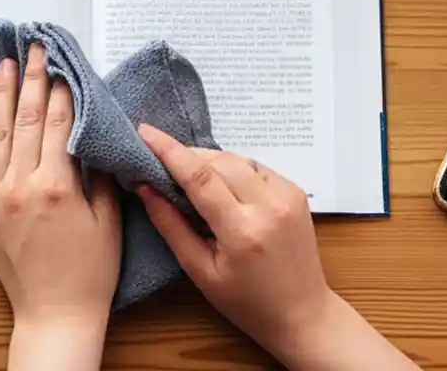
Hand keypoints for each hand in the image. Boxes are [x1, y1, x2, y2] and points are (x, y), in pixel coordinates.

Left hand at [0, 44, 120, 370]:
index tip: (63, 63)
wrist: (55, 314)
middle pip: (27, 118)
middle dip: (33, 78)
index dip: (62, 89)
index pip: (58, 123)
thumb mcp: (109, 221)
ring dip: (0, 92)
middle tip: (36, 47)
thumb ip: (98, 175)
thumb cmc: (89, 274)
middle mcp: (23, 185)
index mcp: (59, 187)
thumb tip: (91, 135)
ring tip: (5, 62)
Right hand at [136, 125, 417, 370]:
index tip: (144, 132)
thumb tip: (144, 186)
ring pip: (238, 159)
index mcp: (242, 230)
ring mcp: (288, 195)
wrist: (303, 314)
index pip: (199, 176)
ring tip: (185, 172)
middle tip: (159, 158)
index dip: (169, 150)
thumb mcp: (200, 272)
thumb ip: (170, 226)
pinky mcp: (296, 192)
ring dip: (209, 160)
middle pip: (218, 160)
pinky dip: (232, 168)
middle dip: (186, 154)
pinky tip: (219, 183)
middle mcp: (269, 205)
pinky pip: (255, 167)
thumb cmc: (246, 302)